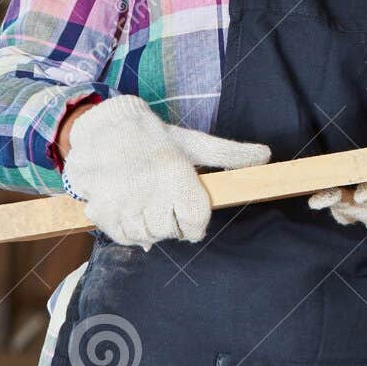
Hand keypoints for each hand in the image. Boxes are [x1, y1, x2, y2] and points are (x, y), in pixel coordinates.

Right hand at [61, 94, 269, 247]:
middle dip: (173, 223)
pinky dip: (129, 230)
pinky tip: (130, 209)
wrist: (103, 127)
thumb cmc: (154, 136)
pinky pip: (123, 237)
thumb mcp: (193, 142)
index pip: (196, 223)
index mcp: (175, 173)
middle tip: (166, 202)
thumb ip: (229, 154)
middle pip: (171, 232)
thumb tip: (266, 155)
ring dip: (151, 227)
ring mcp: (122, 202)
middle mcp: (148, 191)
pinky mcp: (100, 210)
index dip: (197, 224)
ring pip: (148, 237)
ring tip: (147, 202)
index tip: (192, 216)